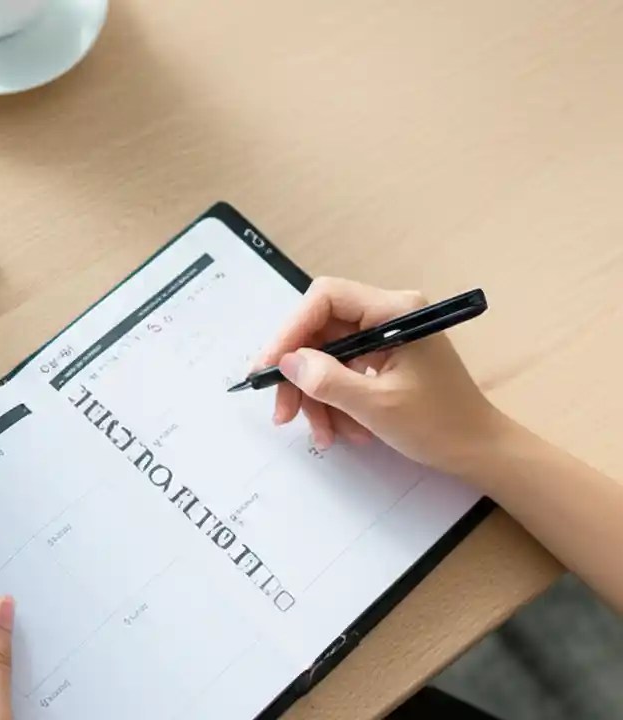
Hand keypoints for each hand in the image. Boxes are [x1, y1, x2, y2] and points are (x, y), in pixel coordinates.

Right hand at [257, 277, 502, 475]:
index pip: (324, 298)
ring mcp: (385, 335)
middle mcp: (387, 314)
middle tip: (283, 413)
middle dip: (299, 375)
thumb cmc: (439, 425)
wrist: (480, 450)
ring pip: (326, 355)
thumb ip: (327, 380)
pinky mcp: (383, 356)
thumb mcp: (377, 406)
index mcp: (394, 311)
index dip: (290, 330)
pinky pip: (341, 370)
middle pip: (320, 330)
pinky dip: (333, 401)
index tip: (269, 368)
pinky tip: (339, 430)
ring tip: (323, 435)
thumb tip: (286, 363)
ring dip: (315, 396)